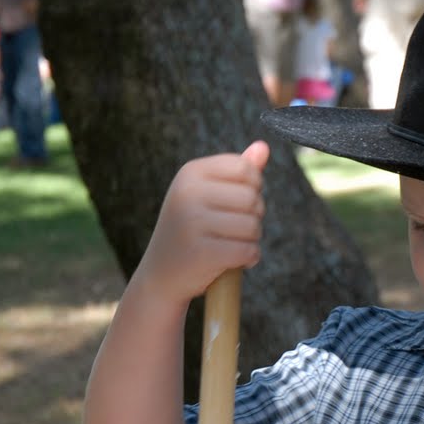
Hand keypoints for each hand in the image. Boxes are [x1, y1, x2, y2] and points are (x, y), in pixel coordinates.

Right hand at [134, 142, 269, 306]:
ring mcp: (192, 222)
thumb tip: (263, 147)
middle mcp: (188, 193)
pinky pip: (248, 251)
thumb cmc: (190, 232)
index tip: (236, 204)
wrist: (161, 276)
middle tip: (230, 230)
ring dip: (251, 240)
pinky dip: (249, 259)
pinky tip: (232, 262)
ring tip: (228, 245)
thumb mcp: (207, 195)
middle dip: (253, 217)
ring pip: (253, 226)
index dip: (253, 188)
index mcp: (190, 173)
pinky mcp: (202, 252)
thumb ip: (236, 172)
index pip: (245, 169)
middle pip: (253, 198)